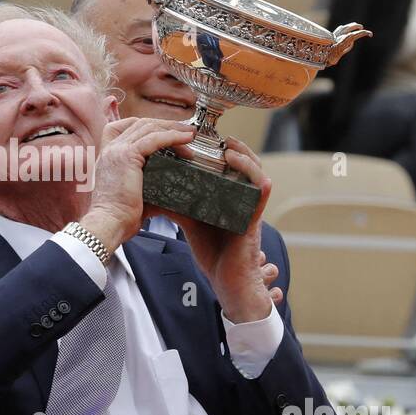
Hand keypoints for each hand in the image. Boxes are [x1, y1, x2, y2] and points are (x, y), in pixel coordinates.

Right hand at [79, 117, 194, 252]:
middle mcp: (110, 149)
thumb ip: (144, 181)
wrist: (109, 223)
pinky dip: (172, 137)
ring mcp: (117, 150)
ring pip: (148, 128)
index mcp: (107, 155)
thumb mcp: (131, 192)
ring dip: (172, 130)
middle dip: (165, 126)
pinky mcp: (127, 156)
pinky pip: (154, 139)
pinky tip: (186, 139)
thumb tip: (167, 184)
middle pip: (140, 123)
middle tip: (185, 133)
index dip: (146, 125)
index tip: (166, 132)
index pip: (124, 127)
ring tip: (190, 136)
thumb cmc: (119, 216)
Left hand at [165, 137, 280, 323]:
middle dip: (232, 146)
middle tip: (215, 136)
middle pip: (244, 163)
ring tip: (228, 145)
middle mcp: (241, 197)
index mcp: (228, 196)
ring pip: (256, 170)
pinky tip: (237, 163)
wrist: (227, 279)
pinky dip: (251, 173)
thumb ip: (177, 206)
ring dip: (244, 154)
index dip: (219, 149)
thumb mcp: (191, 222)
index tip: (201, 138)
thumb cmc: (214, 251)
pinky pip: (260, 188)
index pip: (229, 166)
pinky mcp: (255, 215)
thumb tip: (155, 192)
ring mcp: (250, 205)